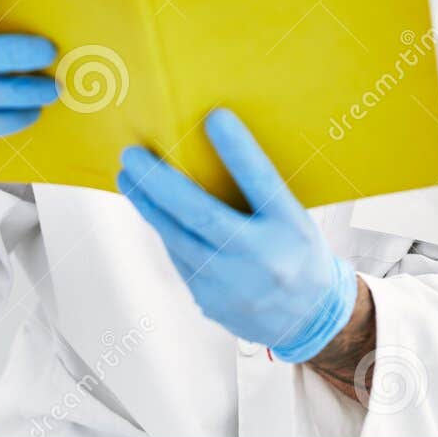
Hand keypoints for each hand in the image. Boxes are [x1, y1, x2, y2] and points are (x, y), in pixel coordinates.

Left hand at [116, 108, 356, 362]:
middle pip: (202, 214)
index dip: (239, 150)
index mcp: (291, 227)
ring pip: (177, 239)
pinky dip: (164, 231)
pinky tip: (151, 211)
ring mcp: (232, 284)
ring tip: (128, 178)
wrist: (309, 319)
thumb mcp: (295, 218)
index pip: (263, 182)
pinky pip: (179, 258)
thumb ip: (262, 192)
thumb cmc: (299, 253)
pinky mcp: (209, 301)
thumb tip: (214, 148)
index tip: (215, 117)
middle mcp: (262, 257)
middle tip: (133, 155)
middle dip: (160, 183)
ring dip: (147, 206)